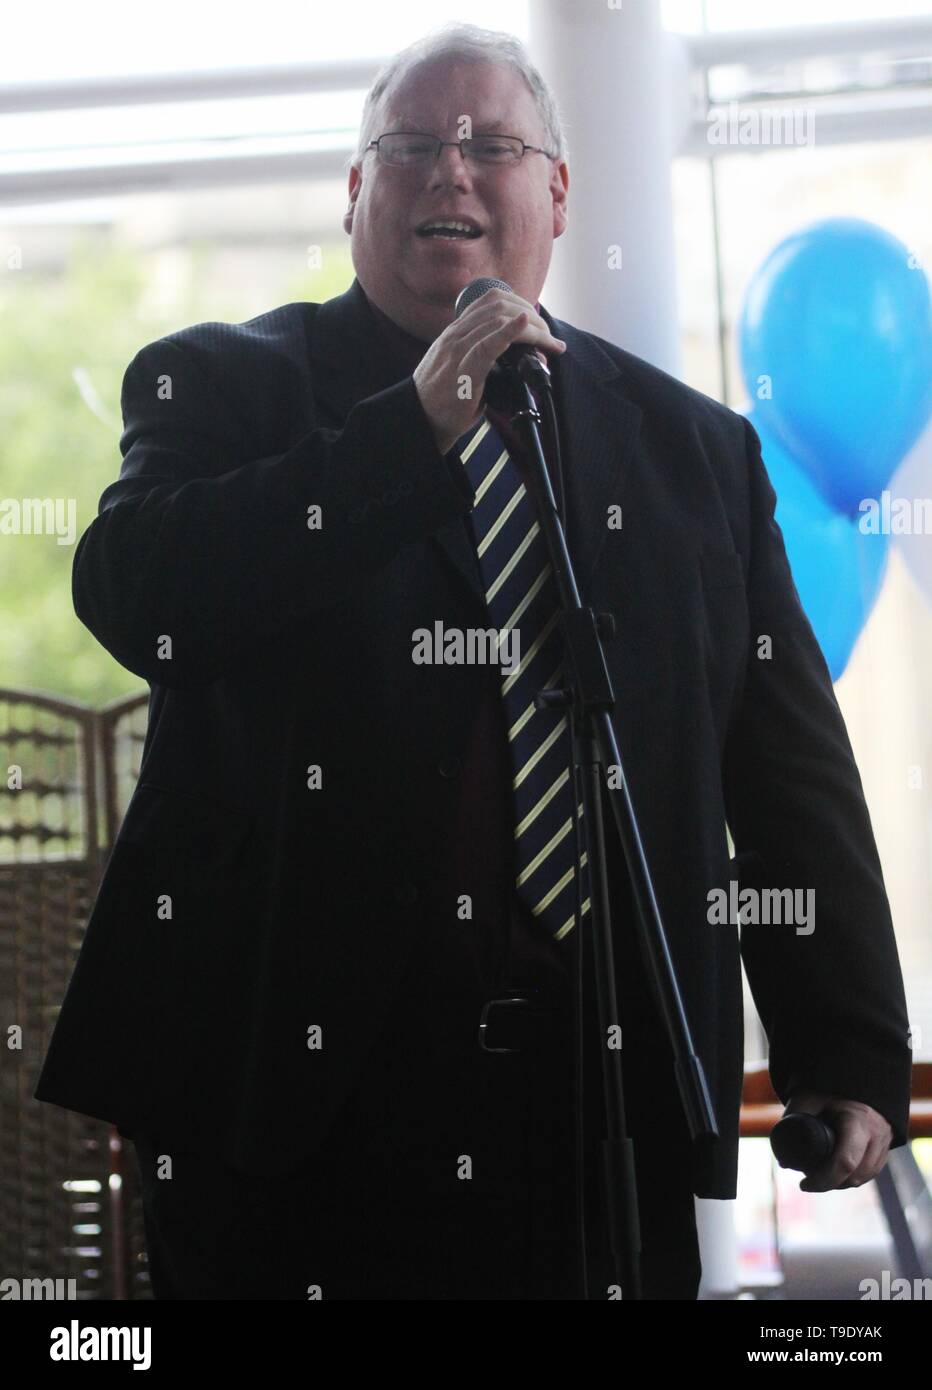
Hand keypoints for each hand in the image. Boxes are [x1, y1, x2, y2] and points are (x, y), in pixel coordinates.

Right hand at [412, 288, 565, 455]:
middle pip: (499, 306)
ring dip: (532, 330)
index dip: (520, 304)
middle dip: (533, 318)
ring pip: (498, 321)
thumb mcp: (460, 365)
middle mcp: (455, 335)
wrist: (420, 420)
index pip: (490, 300)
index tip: (538, 323)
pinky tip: (524, 325)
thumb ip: (482, 354)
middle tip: (550, 339)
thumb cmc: (444, 397)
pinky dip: (509, 332)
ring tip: (550, 344)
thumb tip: (518, 355)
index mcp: (455, 331)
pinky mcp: (463, 371)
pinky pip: (487, 346)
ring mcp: (457, 351)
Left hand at [784, 1090, 891, 1191]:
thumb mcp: (808, 1097)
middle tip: (808, 1179)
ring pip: (866, 1176)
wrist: (854, 1072)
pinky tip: (838, 1174)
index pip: (845, 1162)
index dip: (823, 1180)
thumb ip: (793, 1120)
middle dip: (831, 1183)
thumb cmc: (829, 1086)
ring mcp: (886, 1140)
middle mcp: (877, 1133)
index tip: (803, 1184)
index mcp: (858, 1120)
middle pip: (856, 1175)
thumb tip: (784, 1161)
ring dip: (843, 1182)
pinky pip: (872, 1170)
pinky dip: (855, 1176)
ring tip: (820, 1174)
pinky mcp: (887, 1144)